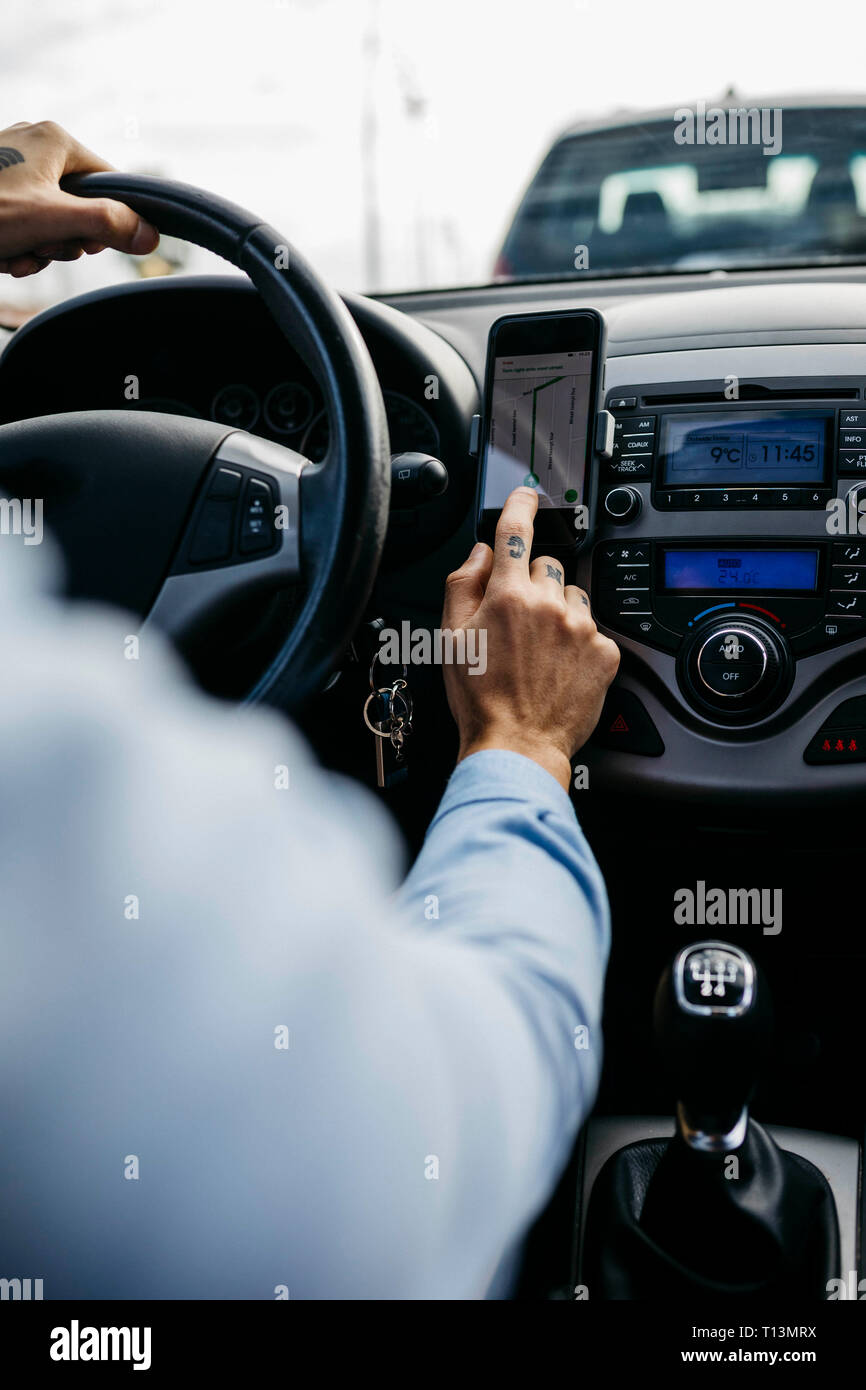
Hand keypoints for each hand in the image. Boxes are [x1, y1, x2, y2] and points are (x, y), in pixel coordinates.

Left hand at [0, 121, 157, 276]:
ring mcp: (12, 165)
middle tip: (43, 249)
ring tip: (16, 254)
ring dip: (39, 249)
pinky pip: (25, 221)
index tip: (89, 244)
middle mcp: (35, 144)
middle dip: (63, 240)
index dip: (107, 221)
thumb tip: (150, 235)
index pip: (109, 183)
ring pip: (50, 219)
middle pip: (79, 205)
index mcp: (55, 139)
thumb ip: (106, 225)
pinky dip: (18, 244)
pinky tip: (4, 253)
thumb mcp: (53, 221)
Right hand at [442, 487, 619, 790]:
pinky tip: (560, 667)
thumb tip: (480, 553)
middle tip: (518, 624)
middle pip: (547, 567)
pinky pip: (594, 630)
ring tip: (540, 650)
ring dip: (558, 612)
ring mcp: (582, 628)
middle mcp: (549, 604)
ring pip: (573, 596)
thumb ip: (462, 585)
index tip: (528, 494)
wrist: (517, 745)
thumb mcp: (450, 637)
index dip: (521, 505)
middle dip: (532, 585)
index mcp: (508, 596)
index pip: (517, 531)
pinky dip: (579, 643)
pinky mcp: (605, 653)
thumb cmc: (480, 699)